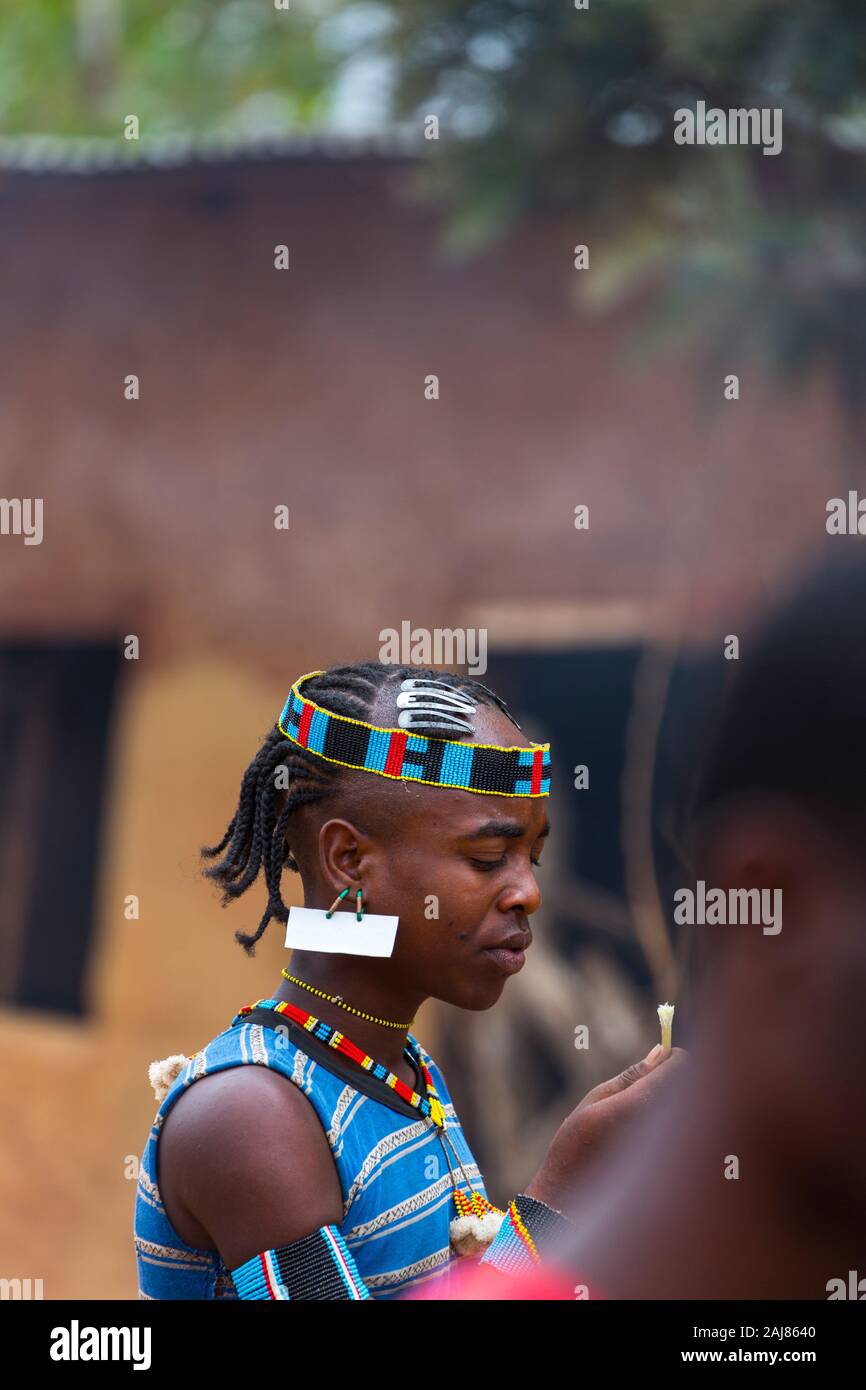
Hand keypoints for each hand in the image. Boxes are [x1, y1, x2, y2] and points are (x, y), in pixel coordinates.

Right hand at [524, 1045, 688, 1209]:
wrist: (572, 1200)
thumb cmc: (576, 1146)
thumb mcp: (596, 1100)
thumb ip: (632, 1075)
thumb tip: (660, 1052)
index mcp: (642, 1104)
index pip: (683, 1067)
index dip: (675, 1060)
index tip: (663, 1061)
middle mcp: (663, 1126)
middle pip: (692, 1088)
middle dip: (678, 1082)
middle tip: (653, 1089)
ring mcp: (671, 1150)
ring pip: (690, 1113)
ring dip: (676, 1108)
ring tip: (644, 1121)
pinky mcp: (674, 1168)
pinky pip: (685, 1139)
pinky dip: (673, 1133)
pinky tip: (647, 1143)